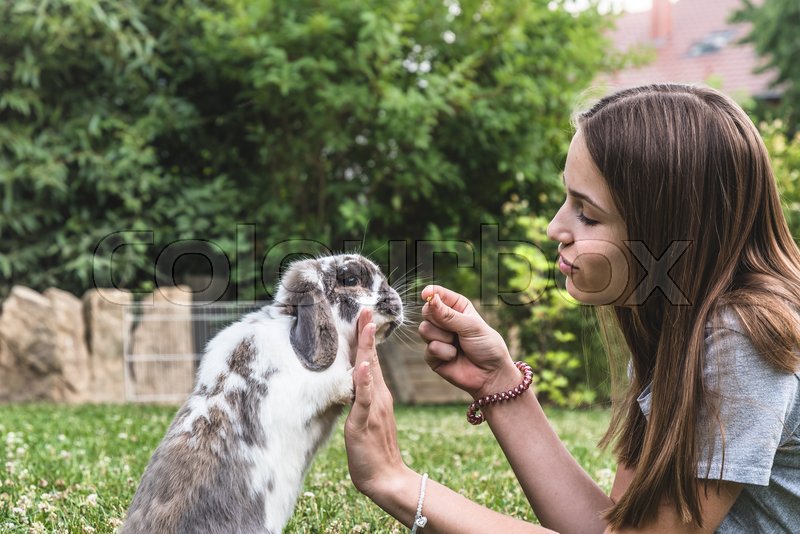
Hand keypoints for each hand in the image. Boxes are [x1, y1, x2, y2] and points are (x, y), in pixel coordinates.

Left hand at [344, 309, 405, 497]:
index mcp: (378, 394)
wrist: (387, 479)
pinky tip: (362, 366)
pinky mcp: (365, 422)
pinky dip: (363, 381)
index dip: (366, 338)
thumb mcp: (365, 418)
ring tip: (365, 326)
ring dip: (366, 349)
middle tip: (364, 309)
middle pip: (371, 359)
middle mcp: (379, 396)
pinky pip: (364, 399)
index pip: (371, 360)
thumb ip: (361, 399)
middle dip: (367, 333)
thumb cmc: (373, 451)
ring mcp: (374, 408)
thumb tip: (352, 382)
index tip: (364, 315)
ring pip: (369, 373)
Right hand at [419, 285, 519, 397]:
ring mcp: (438, 337)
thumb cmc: (486, 346)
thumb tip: (431, 299)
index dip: (431, 293)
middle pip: (426, 311)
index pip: (439, 294)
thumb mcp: (471, 326)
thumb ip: (448, 314)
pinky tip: (454, 357)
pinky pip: (429, 348)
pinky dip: (444, 352)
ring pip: (424, 329)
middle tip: (455, 329)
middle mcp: (445, 320)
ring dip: (443, 337)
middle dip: (438, 319)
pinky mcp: (433, 355)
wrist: (490, 375)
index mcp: (457, 307)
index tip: (426, 294)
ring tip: (457, 344)